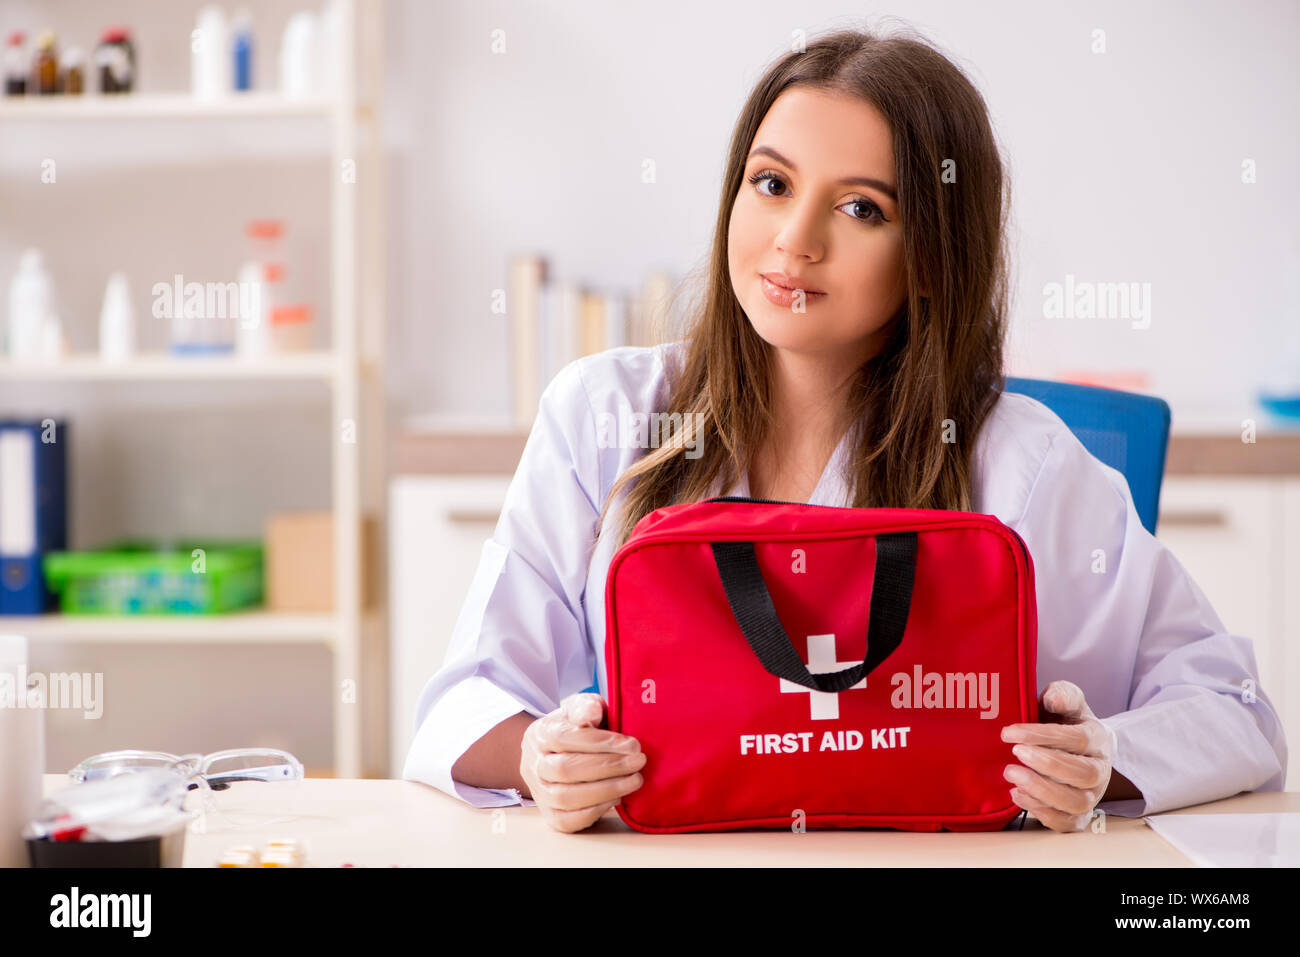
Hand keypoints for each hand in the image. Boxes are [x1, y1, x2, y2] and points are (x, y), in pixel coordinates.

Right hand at [519, 692, 645, 832]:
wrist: (556, 753)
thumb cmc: (575, 727)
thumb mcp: (581, 708)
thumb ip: (586, 707)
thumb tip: (591, 714)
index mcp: (539, 734)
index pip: (564, 737)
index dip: (600, 742)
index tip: (632, 745)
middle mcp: (533, 764)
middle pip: (565, 769)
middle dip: (608, 767)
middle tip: (638, 762)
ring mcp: (538, 792)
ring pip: (565, 798)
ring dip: (605, 790)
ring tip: (634, 780)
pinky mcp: (548, 815)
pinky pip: (566, 821)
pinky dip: (594, 811)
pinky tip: (616, 798)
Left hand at [1000, 680, 1114, 832]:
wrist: (1074, 749)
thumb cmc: (1064, 723)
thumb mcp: (1066, 702)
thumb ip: (1062, 695)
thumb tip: (1053, 699)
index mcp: (1097, 739)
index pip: (1077, 739)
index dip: (1042, 736)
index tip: (1010, 732)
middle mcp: (1099, 771)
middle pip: (1082, 773)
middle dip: (1045, 764)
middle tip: (1014, 753)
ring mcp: (1091, 797)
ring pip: (1075, 803)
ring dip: (1041, 790)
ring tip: (1011, 774)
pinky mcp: (1077, 816)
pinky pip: (1065, 823)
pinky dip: (1041, 812)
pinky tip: (1017, 794)